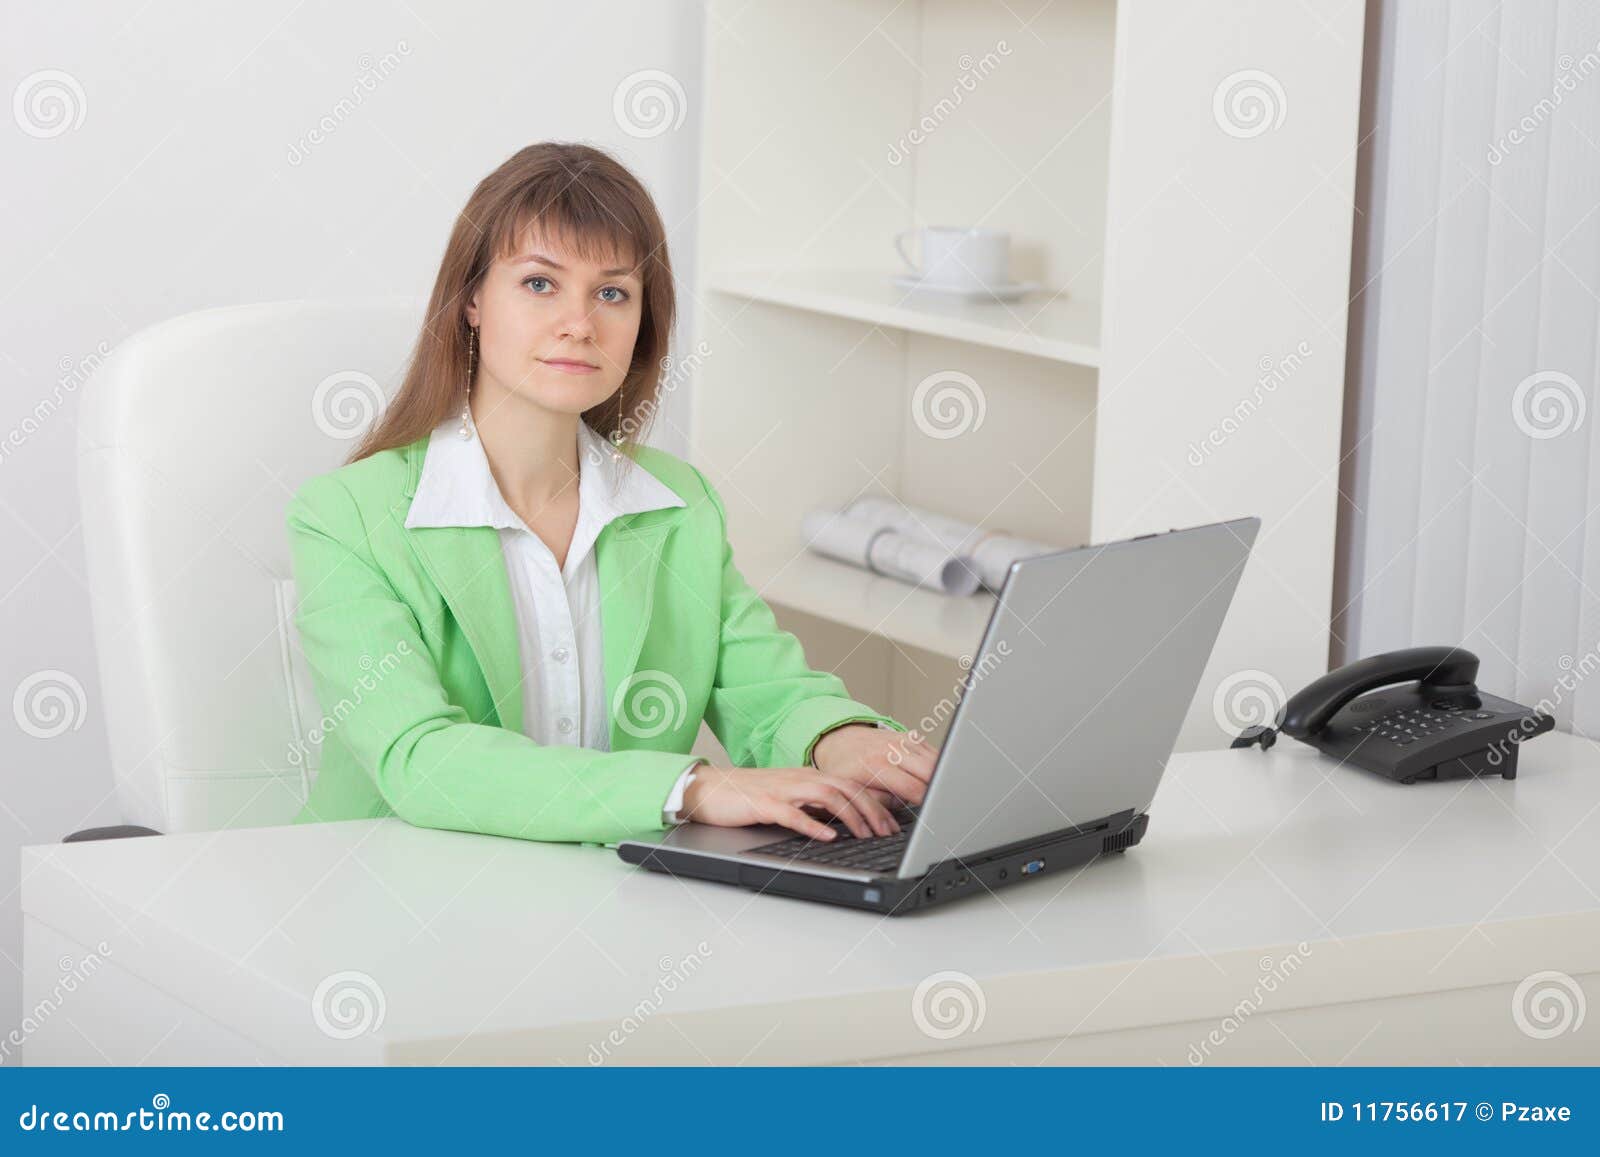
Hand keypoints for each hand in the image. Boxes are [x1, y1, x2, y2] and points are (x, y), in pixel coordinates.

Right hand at [681, 766, 904, 840]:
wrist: (707, 789)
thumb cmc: (747, 797)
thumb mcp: (788, 798)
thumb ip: (814, 805)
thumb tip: (844, 821)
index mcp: (807, 777)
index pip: (851, 785)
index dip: (875, 803)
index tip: (891, 825)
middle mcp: (799, 778)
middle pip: (846, 788)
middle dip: (872, 811)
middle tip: (887, 833)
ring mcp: (782, 789)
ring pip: (827, 795)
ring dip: (851, 816)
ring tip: (865, 835)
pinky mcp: (763, 803)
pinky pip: (792, 813)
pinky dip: (813, 825)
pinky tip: (828, 837)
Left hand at [810, 723, 938, 808]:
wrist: (841, 740)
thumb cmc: (846, 768)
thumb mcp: (853, 793)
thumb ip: (879, 806)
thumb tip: (898, 819)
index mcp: (877, 766)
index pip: (914, 788)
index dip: (927, 803)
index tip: (933, 813)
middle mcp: (893, 750)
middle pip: (931, 771)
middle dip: (939, 789)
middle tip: (940, 804)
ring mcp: (904, 740)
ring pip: (937, 760)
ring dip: (940, 777)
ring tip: (935, 791)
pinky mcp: (912, 736)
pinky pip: (934, 752)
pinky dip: (937, 766)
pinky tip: (930, 776)